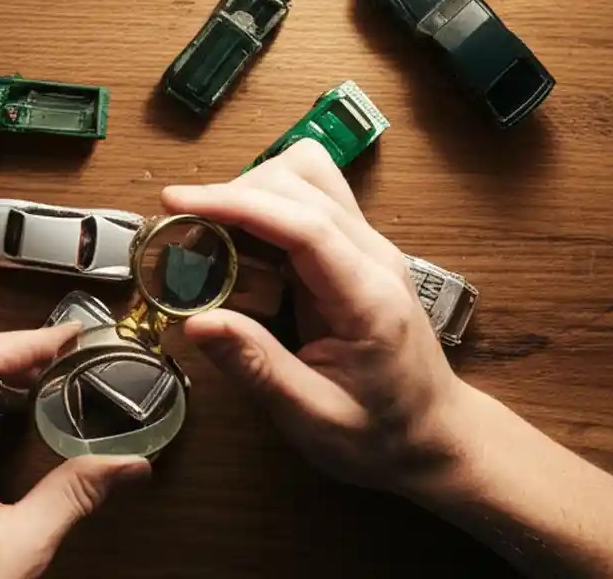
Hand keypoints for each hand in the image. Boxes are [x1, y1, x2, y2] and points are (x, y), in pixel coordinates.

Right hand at [161, 140, 470, 496]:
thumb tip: (194, 324)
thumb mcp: (313, 417)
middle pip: (302, 182)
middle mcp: (373, 255)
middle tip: (183, 237)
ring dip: (251, 193)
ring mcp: (368, 246)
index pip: (302, 225)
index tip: (174, 200)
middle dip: (233, 195)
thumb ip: (255, 366)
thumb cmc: (381, 434)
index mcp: (367, 297)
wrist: (438, 436)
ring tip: (212, 237)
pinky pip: (307, 201)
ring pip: (307, 177)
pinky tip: (240, 246)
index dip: (235, 204)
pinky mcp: (354, 249)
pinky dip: (265, 207)